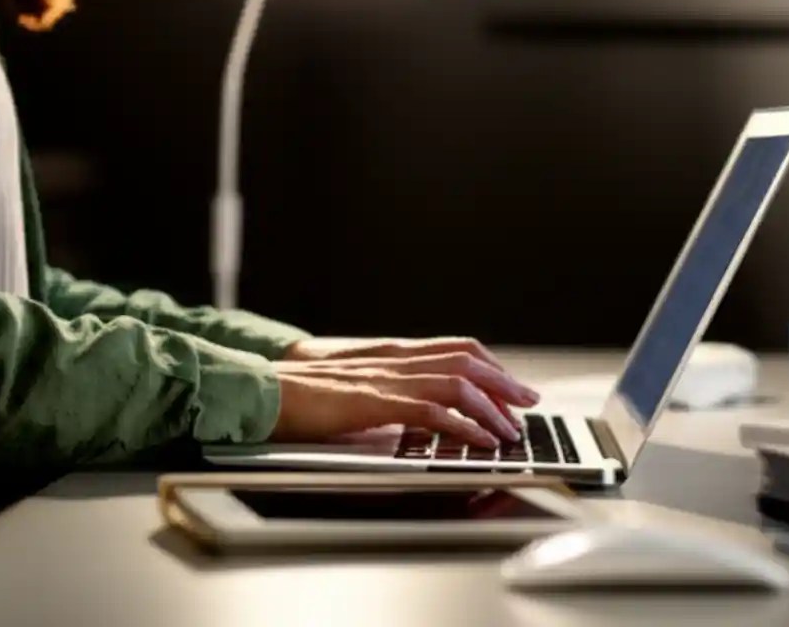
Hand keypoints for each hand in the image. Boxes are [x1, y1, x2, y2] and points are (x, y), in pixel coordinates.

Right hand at [270, 339, 539, 446]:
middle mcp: (395, 359)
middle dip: (503, 382)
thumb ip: (386, 392)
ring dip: (490, 407)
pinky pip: (432, 411)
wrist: (260, 390)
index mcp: (391, 353)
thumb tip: (417, 413)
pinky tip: (480, 440)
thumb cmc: (299, 394)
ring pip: (457, 382)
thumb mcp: (354, 387)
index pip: (454, 348)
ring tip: (510, 429)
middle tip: (528, 403)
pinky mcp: (375, 402)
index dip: (490, 365)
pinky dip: (463, 425)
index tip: (511, 385)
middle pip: (466, 359)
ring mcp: (387, 378)